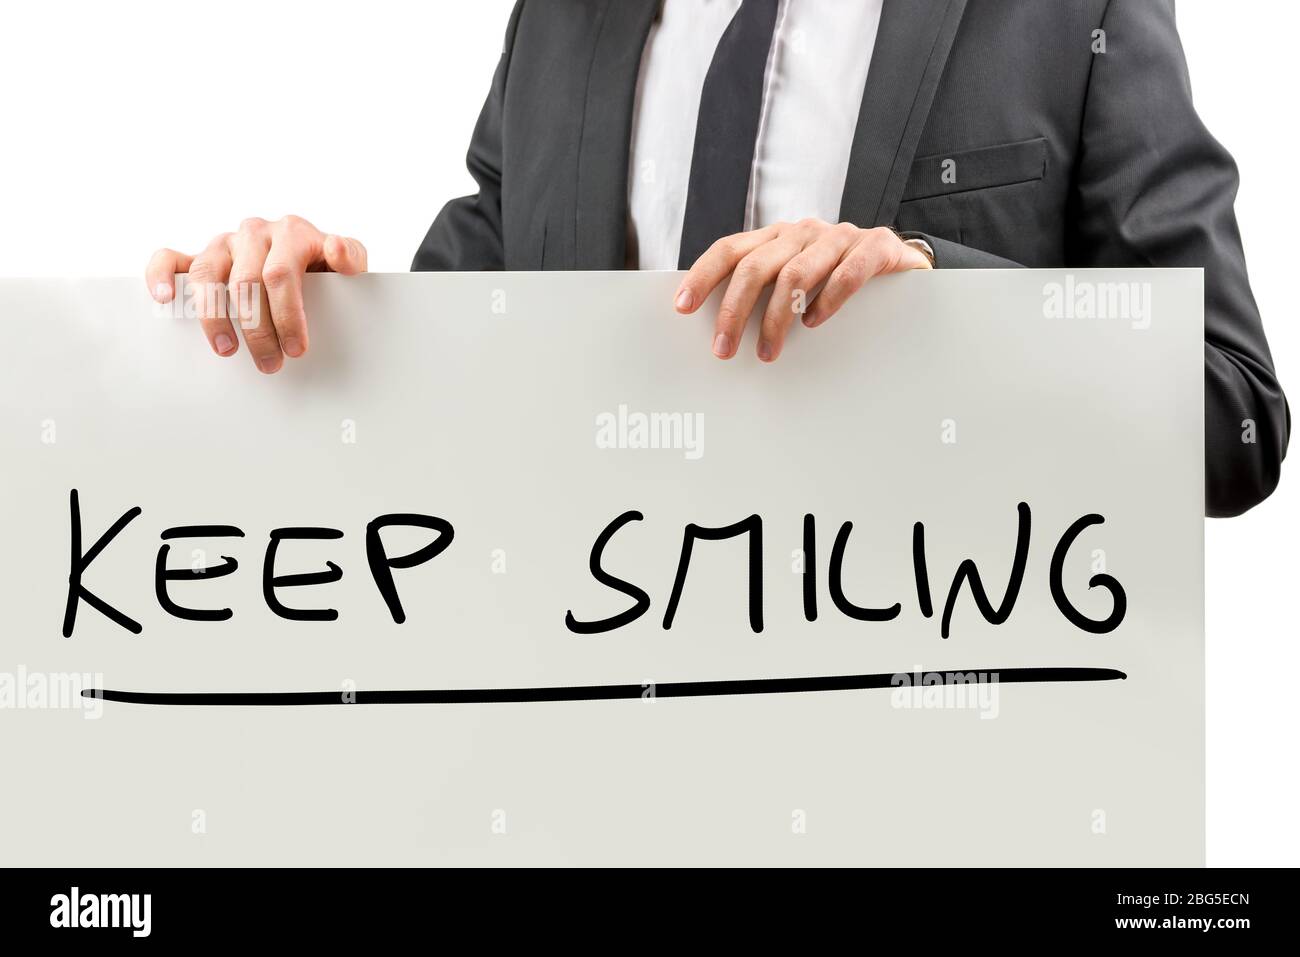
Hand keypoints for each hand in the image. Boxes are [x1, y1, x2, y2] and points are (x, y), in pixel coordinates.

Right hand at [146, 216, 367, 372]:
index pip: (282, 274)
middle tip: (271, 363)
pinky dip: (160, 275)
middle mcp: (255, 233)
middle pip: (246, 281)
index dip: (287, 315)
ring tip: (227, 350)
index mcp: (291, 233)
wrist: (308, 257)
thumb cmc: (326, 268)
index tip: (297, 349)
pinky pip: (170, 258)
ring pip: (208, 274)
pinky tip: (163, 299)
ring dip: (215, 317)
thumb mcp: (349, 263)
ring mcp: (225, 243)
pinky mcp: (201, 255)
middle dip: (258, 329)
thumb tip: (336, 250)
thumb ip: (351, 257)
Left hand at [673, 219, 930, 361]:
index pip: (730, 250)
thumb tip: (721, 332)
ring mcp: (840, 237)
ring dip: (776, 318)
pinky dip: (827, 300)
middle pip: (756, 266)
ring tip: (768, 352)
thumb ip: (765, 294)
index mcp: (777, 238)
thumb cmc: (839, 280)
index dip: (703, 276)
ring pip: (796, 274)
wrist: (904, 267)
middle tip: (724, 348)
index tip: (682, 306)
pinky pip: (847, 272)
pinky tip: (814, 323)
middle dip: (734, 311)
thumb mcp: (797, 282)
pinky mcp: (876, 247)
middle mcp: (803, 232)